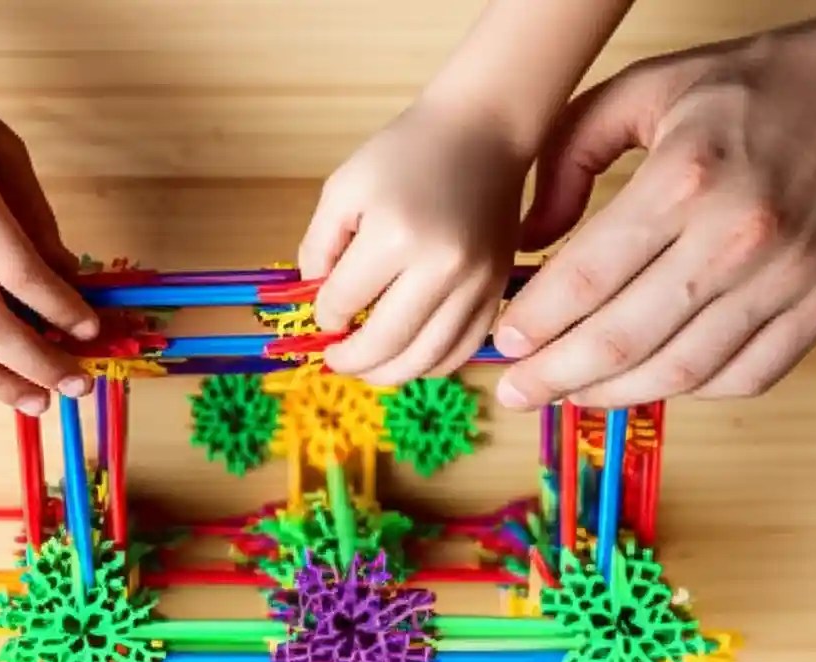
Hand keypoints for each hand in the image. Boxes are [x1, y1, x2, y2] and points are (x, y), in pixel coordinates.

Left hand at [299, 101, 527, 384]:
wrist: (483, 133)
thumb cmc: (405, 154)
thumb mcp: (343, 188)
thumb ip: (318, 246)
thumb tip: (317, 302)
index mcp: (395, 235)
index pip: (345, 302)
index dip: (324, 316)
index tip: (322, 314)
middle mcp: (442, 266)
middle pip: (386, 343)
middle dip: (349, 360)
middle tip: (334, 357)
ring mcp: (477, 283)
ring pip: (426, 359)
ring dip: (387, 374)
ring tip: (366, 365)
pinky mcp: (498, 290)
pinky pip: (463, 350)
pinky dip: (430, 365)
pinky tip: (408, 356)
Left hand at [493, 9, 815, 409]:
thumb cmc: (765, 85)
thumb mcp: (650, 85)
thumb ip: (572, 150)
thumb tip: (531, 234)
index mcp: (686, 177)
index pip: (588, 277)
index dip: (536, 321)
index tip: (503, 341)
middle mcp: (738, 237)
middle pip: (624, 339)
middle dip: (554, 376)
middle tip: (516, 389)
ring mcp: (787, 279)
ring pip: (680, 371)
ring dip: (612, 395)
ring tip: (568, 393)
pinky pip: (745, 376)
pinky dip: (689, 390)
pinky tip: (649, 379)